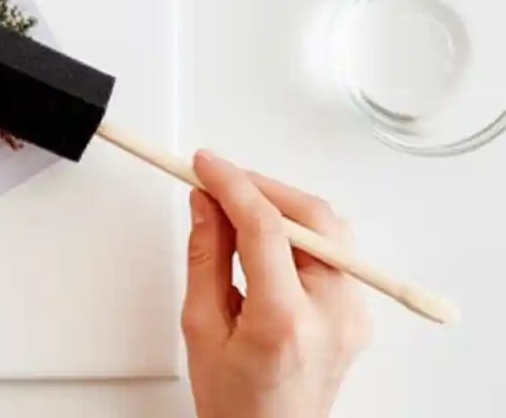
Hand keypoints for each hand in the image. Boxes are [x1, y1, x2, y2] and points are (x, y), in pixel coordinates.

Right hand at [182, 151, 370, 417]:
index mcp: (286, 320)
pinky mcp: (357, 313)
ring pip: (328, 229)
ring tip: (238, 206)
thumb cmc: (237, 404)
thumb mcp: (201, 327)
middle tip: (221, 179)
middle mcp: (333, 314)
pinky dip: (297, 233)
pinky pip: (333, 252)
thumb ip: (205, 258)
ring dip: (282, 207)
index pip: (264, 227)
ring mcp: (353, 313)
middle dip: (263, 186)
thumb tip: (206, 205)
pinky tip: (265, 236)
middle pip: (312, 217)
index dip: (231, 184)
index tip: (205, 165)